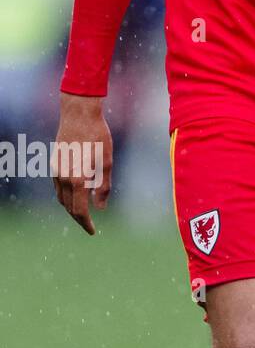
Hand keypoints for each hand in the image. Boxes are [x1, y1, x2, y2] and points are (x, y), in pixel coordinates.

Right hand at [53, 92, 112, 234]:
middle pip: (68, 207)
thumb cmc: (98, 136)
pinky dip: (66, 195)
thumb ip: (103, 186)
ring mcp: (55, 170)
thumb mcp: (108, 161)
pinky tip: (75, 195)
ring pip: (60, 198)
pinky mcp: (54, 164)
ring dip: (70, 208)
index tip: (93, 232)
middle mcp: (63, 178)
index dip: (86, 223)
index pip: (79, 211)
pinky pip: (57, 187)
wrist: (79, 115)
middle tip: (89, 226)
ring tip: (83, 213)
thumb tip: (100, 207)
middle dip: (78, 218)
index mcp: (77, 179)